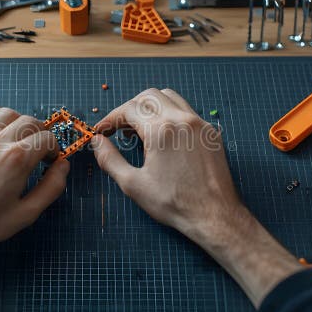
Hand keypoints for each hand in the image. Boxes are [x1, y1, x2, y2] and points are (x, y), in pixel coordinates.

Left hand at [0, 107, 68, 269]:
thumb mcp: (25, 214)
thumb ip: (51, 188)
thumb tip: (63, 168)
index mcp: (16, 160)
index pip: (46, 138)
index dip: (54, 148)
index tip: (51, 159)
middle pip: (29, 121)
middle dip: (40, 133)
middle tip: (40, 149)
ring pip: (6, 113)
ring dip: (19, 121)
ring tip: (20, 137)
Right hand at [91, 89, 300, 306]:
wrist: (214, 215)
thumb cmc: (174, 203)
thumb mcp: (133, 184)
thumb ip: (110, 159)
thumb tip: (97, 142)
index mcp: (161, 130)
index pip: (129, 109)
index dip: (111, 118)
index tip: (102, 131)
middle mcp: (182, 119)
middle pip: (149, 96)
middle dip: (130, 108)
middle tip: (119, 128)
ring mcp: (199, 124)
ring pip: (170, 98)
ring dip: (151, 107)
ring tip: (141, 129)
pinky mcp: (211, 133)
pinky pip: (186, 112)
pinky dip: (170, 115)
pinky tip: (164, 137)